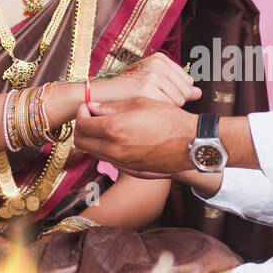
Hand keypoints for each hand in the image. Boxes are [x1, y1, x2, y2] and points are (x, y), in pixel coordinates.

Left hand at [73, 98, 196, 172]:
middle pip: (81, 142)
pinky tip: (119, 138)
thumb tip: (94, 107)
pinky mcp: (130, 170)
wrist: (191, 143)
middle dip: (82, 128)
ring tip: (105, 126)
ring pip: (93, 153)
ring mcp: (122, 163)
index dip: (81, 113)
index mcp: (114, 129)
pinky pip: (108, 160)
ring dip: (93, 139)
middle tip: (91, 117)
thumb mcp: (141, 103)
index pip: (82, 124)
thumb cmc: (170, 120)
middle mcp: (114, 149)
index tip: (88, 107)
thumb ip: (113, 106)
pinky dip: (106, 149)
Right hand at [94, 53, 199, 106]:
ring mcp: (153, 74)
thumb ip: (176, 86)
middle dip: (173, 101)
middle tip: (153, 102)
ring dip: (166, 108)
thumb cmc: (125, 92)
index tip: (160, 97)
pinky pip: (168, 106)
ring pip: (179, 100)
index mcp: (160, 58)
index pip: (187, 81)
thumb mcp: (151, 83)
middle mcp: (158, 63)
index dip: (176, 94)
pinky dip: (159, 112)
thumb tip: (198, 93)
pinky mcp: (147, 88)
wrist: (98, 95)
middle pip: (185, 91)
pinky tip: (146, 110)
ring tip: (148, 105)